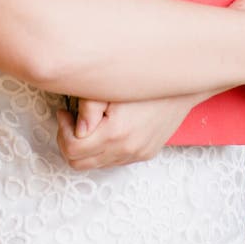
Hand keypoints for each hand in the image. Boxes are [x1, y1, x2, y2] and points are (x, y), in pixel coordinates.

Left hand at [56, 94, 200, 170]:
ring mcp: (137, 154)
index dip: (63, 130)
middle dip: (69, 141)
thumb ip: (88, 106)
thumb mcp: (110, 84)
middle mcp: (127, 149)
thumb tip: (76, 128)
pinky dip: (103, 148)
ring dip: (86, 146)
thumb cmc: (145, 79)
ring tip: (90, 120)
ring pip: (96, 164)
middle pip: (80, 163)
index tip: (65, 112)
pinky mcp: (145, 153)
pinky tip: (107, 125)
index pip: (72, 149)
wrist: (182, 83)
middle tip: (72, 119)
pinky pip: (114, 160)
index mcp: (115, 133)